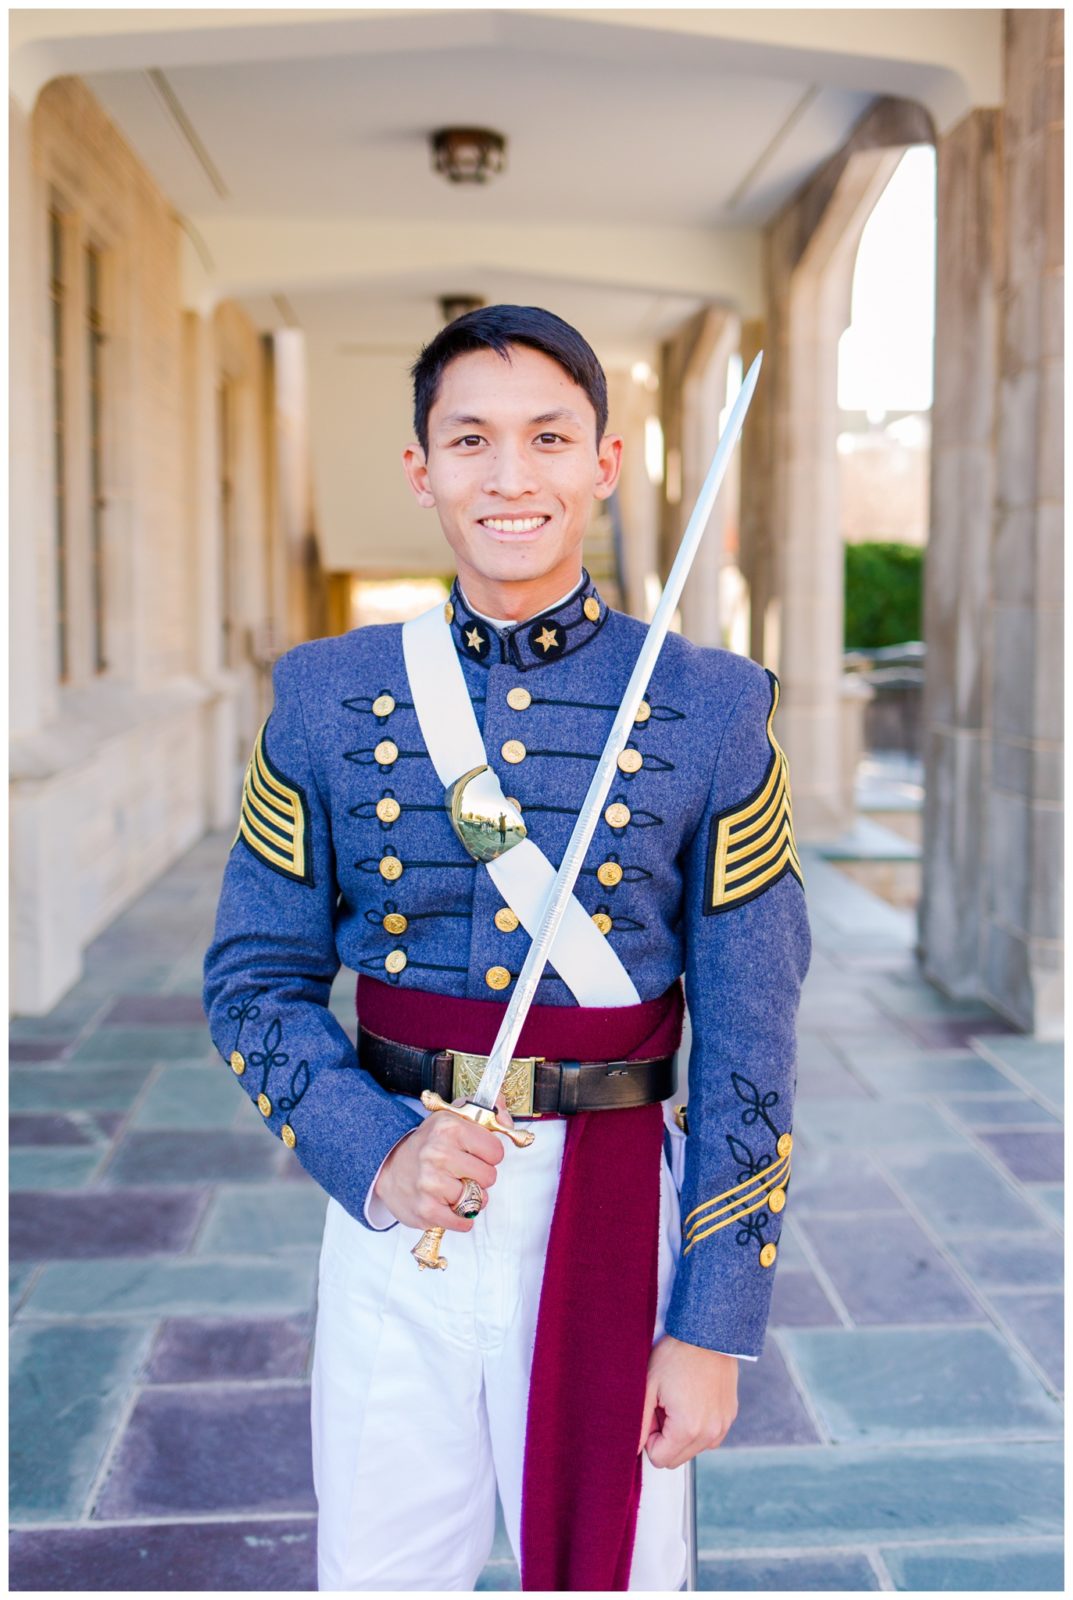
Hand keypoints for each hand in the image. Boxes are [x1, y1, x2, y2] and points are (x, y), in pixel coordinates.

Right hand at [372, 1095, 514, 1230]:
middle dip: (481, 1177)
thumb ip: (487, 1113)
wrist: (389, 1167)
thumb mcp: (453, 1118)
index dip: (490, 1154)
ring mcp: (431, 1183)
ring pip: (478, 1200)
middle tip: (464, 1172)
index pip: (495, 1150)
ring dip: (470, 1197)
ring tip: (454, 1186)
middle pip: (489, 1176)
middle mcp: (438, 1153)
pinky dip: (462, 1218)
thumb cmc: (428, 1143)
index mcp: (449, 1128)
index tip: (477, 1154)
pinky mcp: (427, 1210)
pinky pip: (464, 1222)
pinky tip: (450, 1204)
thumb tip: (508, 1121)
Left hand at [638, 1334, 738, 1467]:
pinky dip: (698, 1426)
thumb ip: (639, 1423)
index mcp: (688, 1429)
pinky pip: (708, 1436)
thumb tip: (633, 1448)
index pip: (660, 1459)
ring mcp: (723, 1426)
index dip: (650, 1438)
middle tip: (664, 1405)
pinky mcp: (730, 1417)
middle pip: (676, 1458)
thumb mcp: (649, 1386)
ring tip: (679, 1400)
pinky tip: (694, 1399)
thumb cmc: (676, 1355)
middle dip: (665, 1438)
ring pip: (693, 1448)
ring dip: (682, 1433)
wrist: (708, 1333)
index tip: (653, 1412)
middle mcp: (710, 1434)